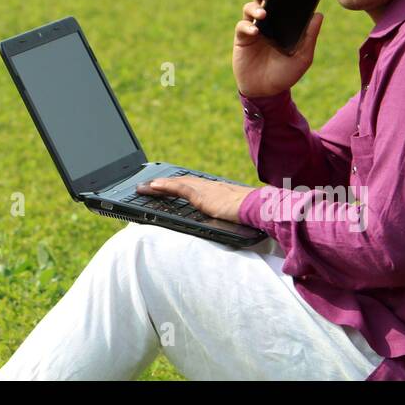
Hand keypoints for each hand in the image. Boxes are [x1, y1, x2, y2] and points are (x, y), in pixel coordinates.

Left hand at [135, 176, 255, 223]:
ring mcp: (205, 190)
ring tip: (144, 187)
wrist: (259, 207)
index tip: (171, 186)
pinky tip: (153, 186)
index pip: (196, 186)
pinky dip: (164, 186)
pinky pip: (178, 188)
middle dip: (166, 184)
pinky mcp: (201, 195)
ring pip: (177, 184)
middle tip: (151, 186)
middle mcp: (210, 187)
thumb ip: (233, 215)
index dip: (181, 185)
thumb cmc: (255, 213)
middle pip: (183, 182)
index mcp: (219, 191)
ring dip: (159, 185)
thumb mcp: (240, 214)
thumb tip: (233, 223)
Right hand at [232, 0, 323, 97]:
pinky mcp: (242, 39)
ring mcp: (253, 30)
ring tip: (263, 14)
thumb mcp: (302, 57)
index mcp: (281, 24)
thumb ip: (309, 37)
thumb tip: (318, 15)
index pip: (280, 1)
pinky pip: (242, 26)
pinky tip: (255, 31)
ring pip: (249, 8)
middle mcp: (267, 23)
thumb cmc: (285, 74)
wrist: (266, 92)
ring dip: (255, 8)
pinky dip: (247, 26)